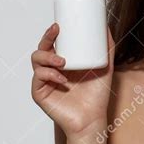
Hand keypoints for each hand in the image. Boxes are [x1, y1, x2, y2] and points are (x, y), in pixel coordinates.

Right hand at [31, 22, 115, 137]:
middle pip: (42, 48)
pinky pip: (38, 79)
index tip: (58, 24)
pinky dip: (49, 75)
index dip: (51, 33)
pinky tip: (61, 78)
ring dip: (48, 57)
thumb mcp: (105, 66)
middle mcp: (51, 69)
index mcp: (63, 61)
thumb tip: (107, 26)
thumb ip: (107, 48)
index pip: (53, 43)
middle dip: (46, 38)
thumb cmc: (97, 95)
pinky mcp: (40, 93)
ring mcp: (44, 81)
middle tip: (56, 32)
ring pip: (36, 60)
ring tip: (63, 61)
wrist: (92, 119)